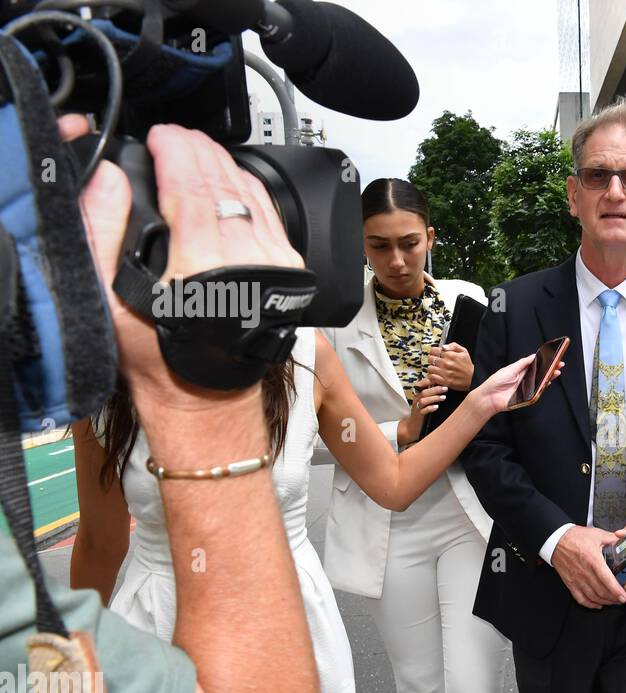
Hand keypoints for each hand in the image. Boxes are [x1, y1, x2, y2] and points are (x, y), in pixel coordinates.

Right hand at [68, 118, 302, 412]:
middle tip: (175, 136)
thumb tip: (111, 179)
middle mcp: (244, 258)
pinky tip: (233, 175)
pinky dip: (250, 187)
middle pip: (220, 181)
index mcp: (200, 263)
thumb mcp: (108, 298)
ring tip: (198, 149)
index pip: (189, 183)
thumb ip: (103, 231)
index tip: (159, 136)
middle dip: (195, 150)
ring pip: (248, 193)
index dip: (172, 150)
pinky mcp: (287, 268)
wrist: (207, 390)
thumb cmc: (160, 351)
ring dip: (221, 163)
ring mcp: (272, 262)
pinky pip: (269, 212)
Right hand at [396, 378, 448, 444]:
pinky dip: (430, 408)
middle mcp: (416, 400)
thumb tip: (441, 386)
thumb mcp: (425, 401)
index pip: (422, 385)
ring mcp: (417, 408)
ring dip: (434, 398)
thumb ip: (430, 394)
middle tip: (445, 388)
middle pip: (424, 392)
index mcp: (418, 395)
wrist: (412, 426)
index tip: (439, 379)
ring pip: (423, 400)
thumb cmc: (420, 412)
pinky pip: (423, 411)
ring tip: (444, 397)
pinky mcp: (418, 416)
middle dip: (435, 389)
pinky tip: (436, 407)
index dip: (429, 381)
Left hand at [428, 342, 472, 390]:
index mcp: (450, 355)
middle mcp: (446, 363)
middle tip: (435, 362)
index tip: (436, 354)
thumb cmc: (468, 365)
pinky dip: (432, 376)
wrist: (473, 379)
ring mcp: (444, 372)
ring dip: (432, 368)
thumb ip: (454, 346)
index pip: (433, 350)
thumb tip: (443, 346)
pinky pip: (432, 377)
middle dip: (432, 359)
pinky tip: (436, 375)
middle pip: (430, 358)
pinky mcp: (444, 381)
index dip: (433, 351)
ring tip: (436, 369)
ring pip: (430, 368)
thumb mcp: (464, 352)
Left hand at [471, 353, 564, 415]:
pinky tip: (549, 381)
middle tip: (560, 363)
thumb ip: (523, 363)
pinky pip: (537, 391)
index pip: (536, 365)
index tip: (553, 357)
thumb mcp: (510, 368)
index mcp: (521, 370)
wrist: (490, 397)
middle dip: (551, 368)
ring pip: (541, 382)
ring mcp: (527, 387)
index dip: (544, 361)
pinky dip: (544, 386)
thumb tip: (533, 356)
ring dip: (550, 377)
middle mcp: (525, 379)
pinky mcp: (527, 396)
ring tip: (557, 371)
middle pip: (541, 373)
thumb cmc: (497, 382)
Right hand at [552, 525, 624, 608]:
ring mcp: (577, 580)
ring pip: (593, 597)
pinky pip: (581, 598)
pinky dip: (590, 604)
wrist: (556, 541)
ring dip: (604, 602)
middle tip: (622, 599)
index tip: (624, 596)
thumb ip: (612, 539)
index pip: (607, 580)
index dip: (617, 591)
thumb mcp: (597, 534)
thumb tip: (624, 540)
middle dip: (614, 599)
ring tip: (613, 601)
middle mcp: (585, 573)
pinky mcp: (570, 583)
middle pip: (601, 592)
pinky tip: (598, 605)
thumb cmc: (575, 537)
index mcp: (594, 561)